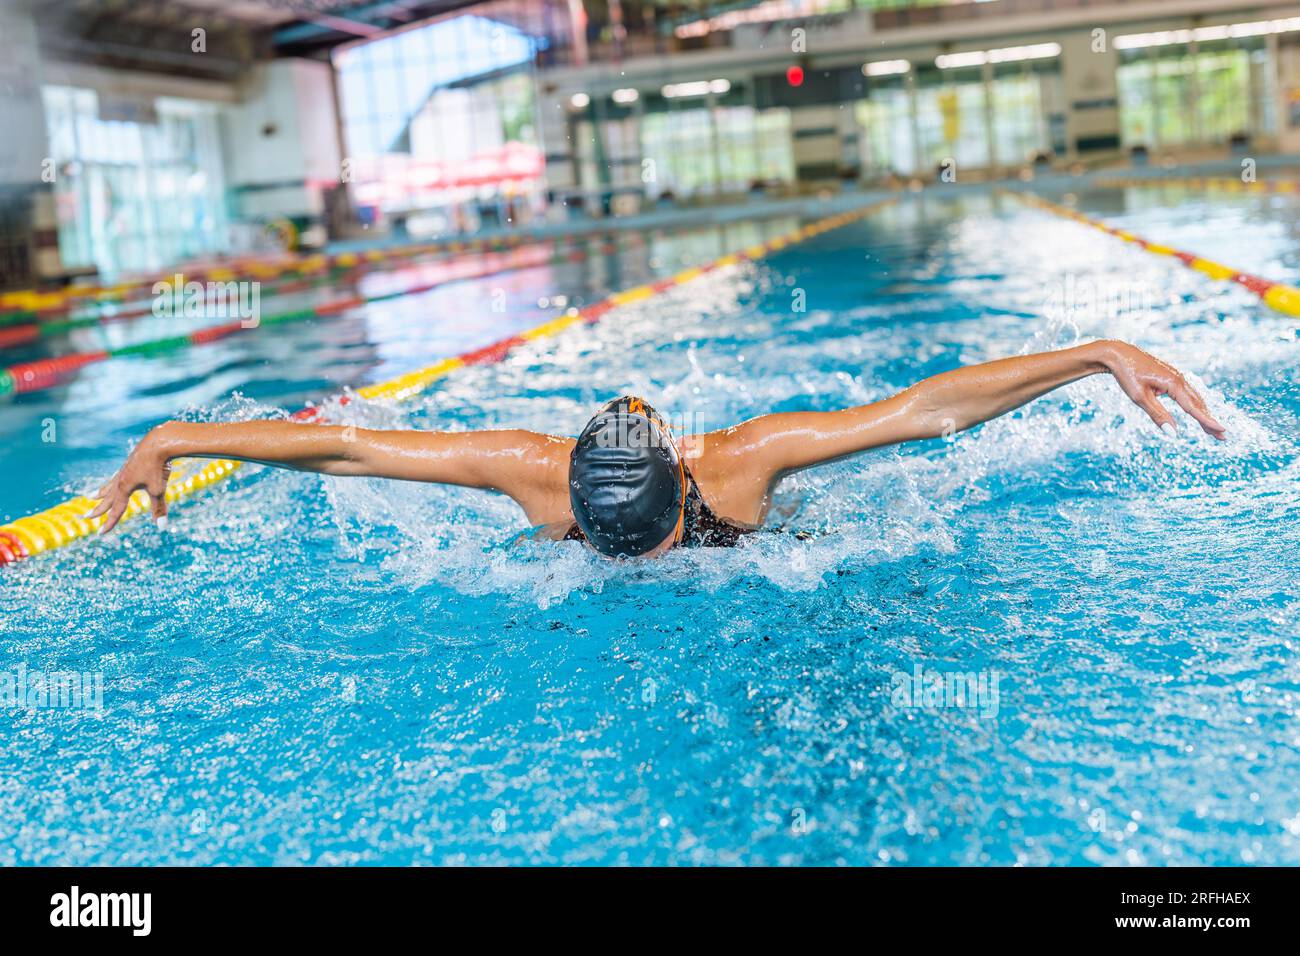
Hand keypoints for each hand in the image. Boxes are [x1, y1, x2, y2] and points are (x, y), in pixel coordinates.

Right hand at [85, 425, 174, 534]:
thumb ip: (158, 508)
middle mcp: (120, 479)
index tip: (101, 533)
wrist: (158, 443)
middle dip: (98, 509)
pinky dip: (112, 481)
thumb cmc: (158, 467)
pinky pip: (118, 475)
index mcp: (124, 488)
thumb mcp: (158, 490)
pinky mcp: (131, 462)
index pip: (116, 510)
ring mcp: (124, 470)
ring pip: (110, 485)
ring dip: (101, 493)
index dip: (109, 523)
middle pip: (107, 498)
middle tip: (86, 517)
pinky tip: (115, 479)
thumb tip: (161, 527)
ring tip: (92, 497)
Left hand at [1099, 341, 1225, 438]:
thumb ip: (1158, 415)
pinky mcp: (1171, 376)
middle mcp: (1179, 378)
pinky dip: (1194, 404)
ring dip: (1203, 413)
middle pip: (1198, 403)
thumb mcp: (1140, 398)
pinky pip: (1187, 392)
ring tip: (1212, 429)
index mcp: (1174, 383)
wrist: (1118, 354)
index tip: (1222, 431)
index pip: (1193, 407)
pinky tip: (1197, 411)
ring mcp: (1176, 376)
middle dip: (1209, 420)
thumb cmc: (1127, 375)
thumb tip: (1172, 433)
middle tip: (1222, 437)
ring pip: (1194, 397)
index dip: (1207, 421)